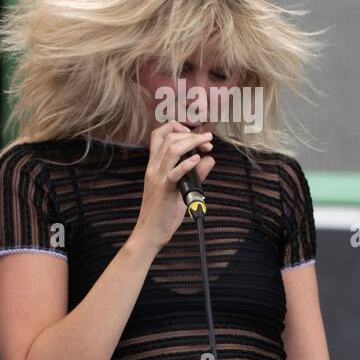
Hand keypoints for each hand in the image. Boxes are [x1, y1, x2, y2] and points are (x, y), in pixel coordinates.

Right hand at [133, 121, 214, 249]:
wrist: (150, 231)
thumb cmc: (164, 211)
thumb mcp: (180, 187)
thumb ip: (195, 173)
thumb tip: (209, 160)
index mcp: (155, 164)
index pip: (160, 134)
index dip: (177, 127)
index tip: (195, 134)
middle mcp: (154, 167)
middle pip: (169, 137)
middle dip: (191, 134)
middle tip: (207, 141)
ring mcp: (157, 178)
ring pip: (171, 149)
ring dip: (192, 142)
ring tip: (206, 144)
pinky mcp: (164, 190)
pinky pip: (174, 173)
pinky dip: (187, 164)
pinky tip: (198, 160)